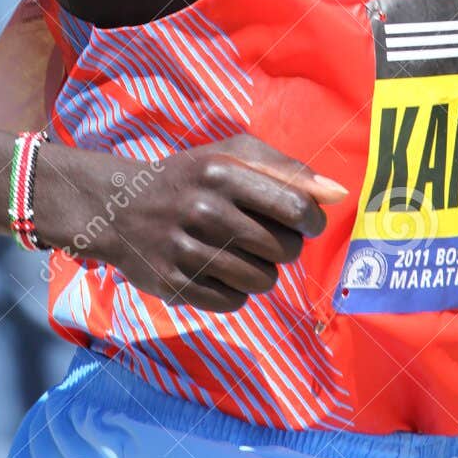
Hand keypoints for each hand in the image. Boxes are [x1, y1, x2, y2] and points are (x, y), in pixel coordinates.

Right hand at [39, 132, 345, 313]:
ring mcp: (186, 249)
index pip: (296, 206)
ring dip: (261, 271)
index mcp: (222, 171)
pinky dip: (234, 292)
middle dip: (285, 247)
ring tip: (239, 253)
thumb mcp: (231, 155)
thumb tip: (338, 193)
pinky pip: (233, 303)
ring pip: (262, 281)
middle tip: (265, 237)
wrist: (118, 208)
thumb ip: (286, 169)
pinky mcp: (174, 284)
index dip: (312, 220)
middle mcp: (203, 209)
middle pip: (284, 249)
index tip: (307, 222)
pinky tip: (216, 270)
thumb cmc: (190, 178)